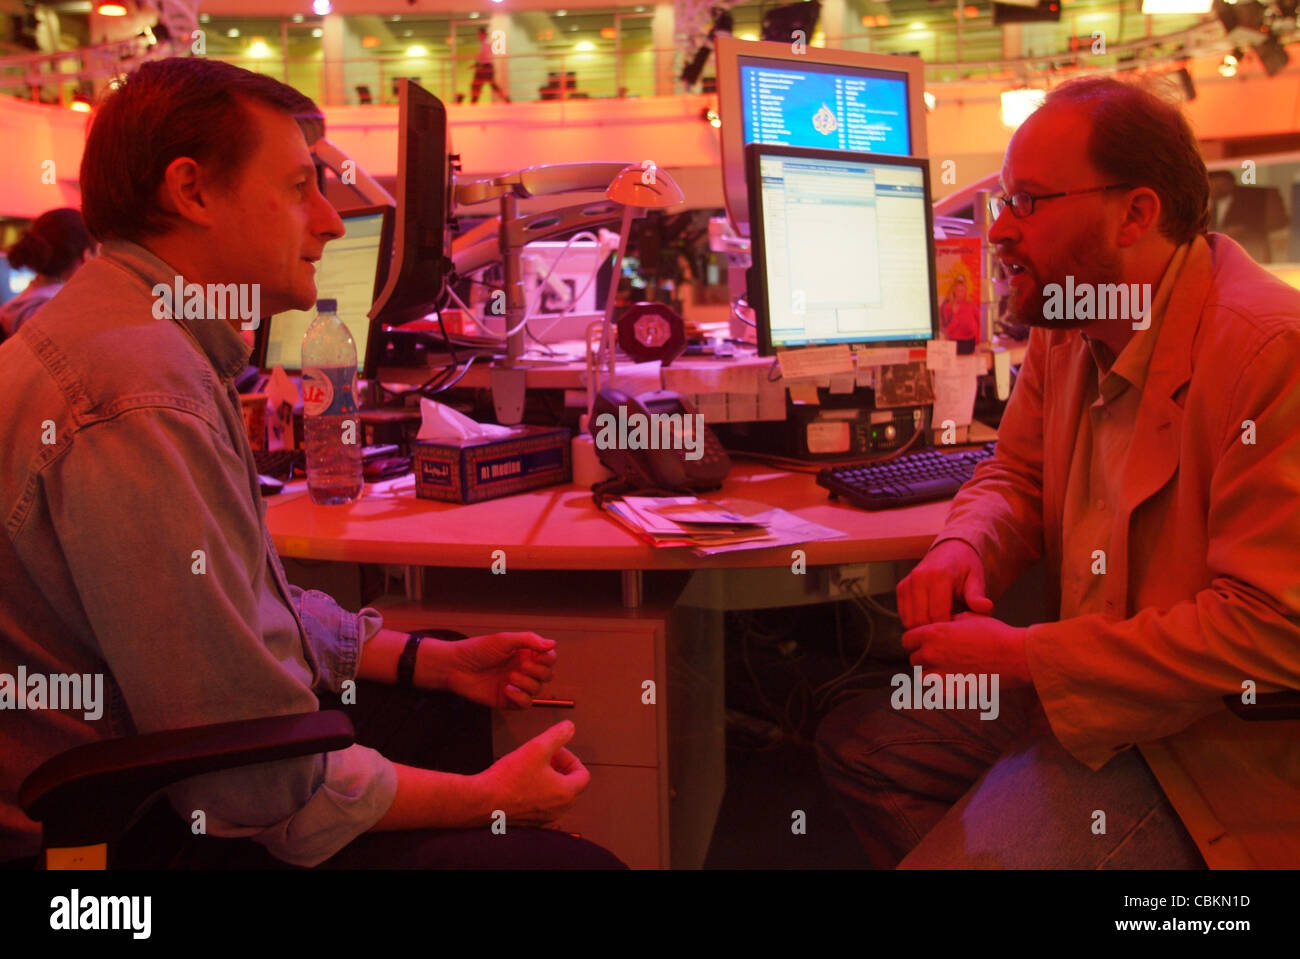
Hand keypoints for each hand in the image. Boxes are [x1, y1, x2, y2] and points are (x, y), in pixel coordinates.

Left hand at [443, 631, 557, 709]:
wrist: (456, 667)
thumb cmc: (478, 650)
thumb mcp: (504, 640)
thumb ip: (529, 640)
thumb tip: (552, 643)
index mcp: (525, 654)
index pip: (549, 658)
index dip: (547, 658)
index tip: (537, 655)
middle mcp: (523, 670)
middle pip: (547, 675)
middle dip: (537, 671)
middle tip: (520, 665)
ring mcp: (517, 686)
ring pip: (537, 690)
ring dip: (527, 683)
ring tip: (509, 677)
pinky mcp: (508, 701)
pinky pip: (525, 703)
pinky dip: (520, 697)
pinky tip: (507, 689)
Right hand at [476, 721, 589, 825]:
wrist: (482, 802)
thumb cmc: (508, 780)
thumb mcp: (536, 747)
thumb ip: (557, 735)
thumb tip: (569, 728)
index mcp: (565, 793)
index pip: (583, 775)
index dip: (570, 758)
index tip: (556, 751)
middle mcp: (558, 809)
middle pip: (571, 786)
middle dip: (561, 768)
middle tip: (545, 757)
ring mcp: (544, 818)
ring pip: (556, 796)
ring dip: (550, 779)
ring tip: (532, 768)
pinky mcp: (529, 822)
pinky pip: (542, 805)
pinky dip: (539, 792)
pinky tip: (522, 782)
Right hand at [897, 539, 993, 627]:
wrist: (950, 550)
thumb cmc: (966, 567)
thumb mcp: (976, 578)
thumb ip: (977, 595)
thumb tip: (986, 607)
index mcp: (939, 576)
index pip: (938, 615)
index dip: (949, 629)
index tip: (960, 631)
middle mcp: (919, 578)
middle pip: (921, 620)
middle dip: (935, 631)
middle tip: (950, 631)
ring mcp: (907, 583)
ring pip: (909, 621)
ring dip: (924, 628)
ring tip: (941, 624)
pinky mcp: (901, 588)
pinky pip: (904, 615)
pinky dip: (915, 621)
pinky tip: (930, 618)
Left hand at [901, 612, 1031, 687]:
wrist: (1014, 656)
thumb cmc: (995, 634)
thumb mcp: (970, 617)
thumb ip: (951, 621)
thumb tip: (946, 624)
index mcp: (933, 633)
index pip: (907, 640)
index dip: (915, 641)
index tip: (925, 644)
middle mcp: (931, 653)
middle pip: (914, 659)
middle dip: (925, 658)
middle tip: (941, 658)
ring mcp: (940, 674)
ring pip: (923, 678)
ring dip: (931, 676)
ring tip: (946, 674)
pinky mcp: (950, 691)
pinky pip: (934, 696)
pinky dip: (939, 692)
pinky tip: (951, 687)